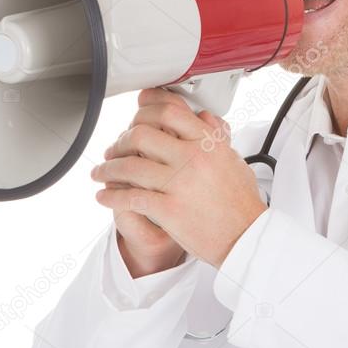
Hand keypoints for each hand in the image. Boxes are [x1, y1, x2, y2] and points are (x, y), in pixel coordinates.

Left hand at [91, 88, 266, 268]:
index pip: (169, 112)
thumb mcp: (233, 159)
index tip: (134, 114)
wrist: (246, 238)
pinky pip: (129, 197)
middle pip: (141, 134)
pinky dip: (111, 196)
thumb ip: (215, 136)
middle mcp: (192, 158)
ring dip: (108, 168)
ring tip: (101, 173)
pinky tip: (104, 196)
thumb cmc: (241, 203)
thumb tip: (203, 116)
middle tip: (113, 148)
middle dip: (120, 141)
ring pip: (129, 166)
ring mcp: (179, 183)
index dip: (145, 110)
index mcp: (207, 143)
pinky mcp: (168, 209)